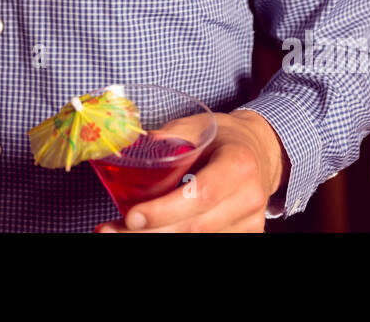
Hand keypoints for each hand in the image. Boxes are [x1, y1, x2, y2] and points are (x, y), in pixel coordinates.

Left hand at [93, 110, 283, 232]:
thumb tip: (129, 148)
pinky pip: (206, 242)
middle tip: (108, 231)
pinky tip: (149, 233)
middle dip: (149, 233)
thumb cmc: (224, 138)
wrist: (261, 152)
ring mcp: (250, 222)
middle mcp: (249, 197)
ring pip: (198, 240)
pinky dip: (172, 238)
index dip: (166, 210)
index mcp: (238, 164)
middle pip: (195, 227)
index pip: (201, 195)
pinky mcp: (246, 235)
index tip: (132, 216)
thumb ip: (167, 138)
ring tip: (116, 232)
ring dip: (154, 238)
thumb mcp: (197, 127)